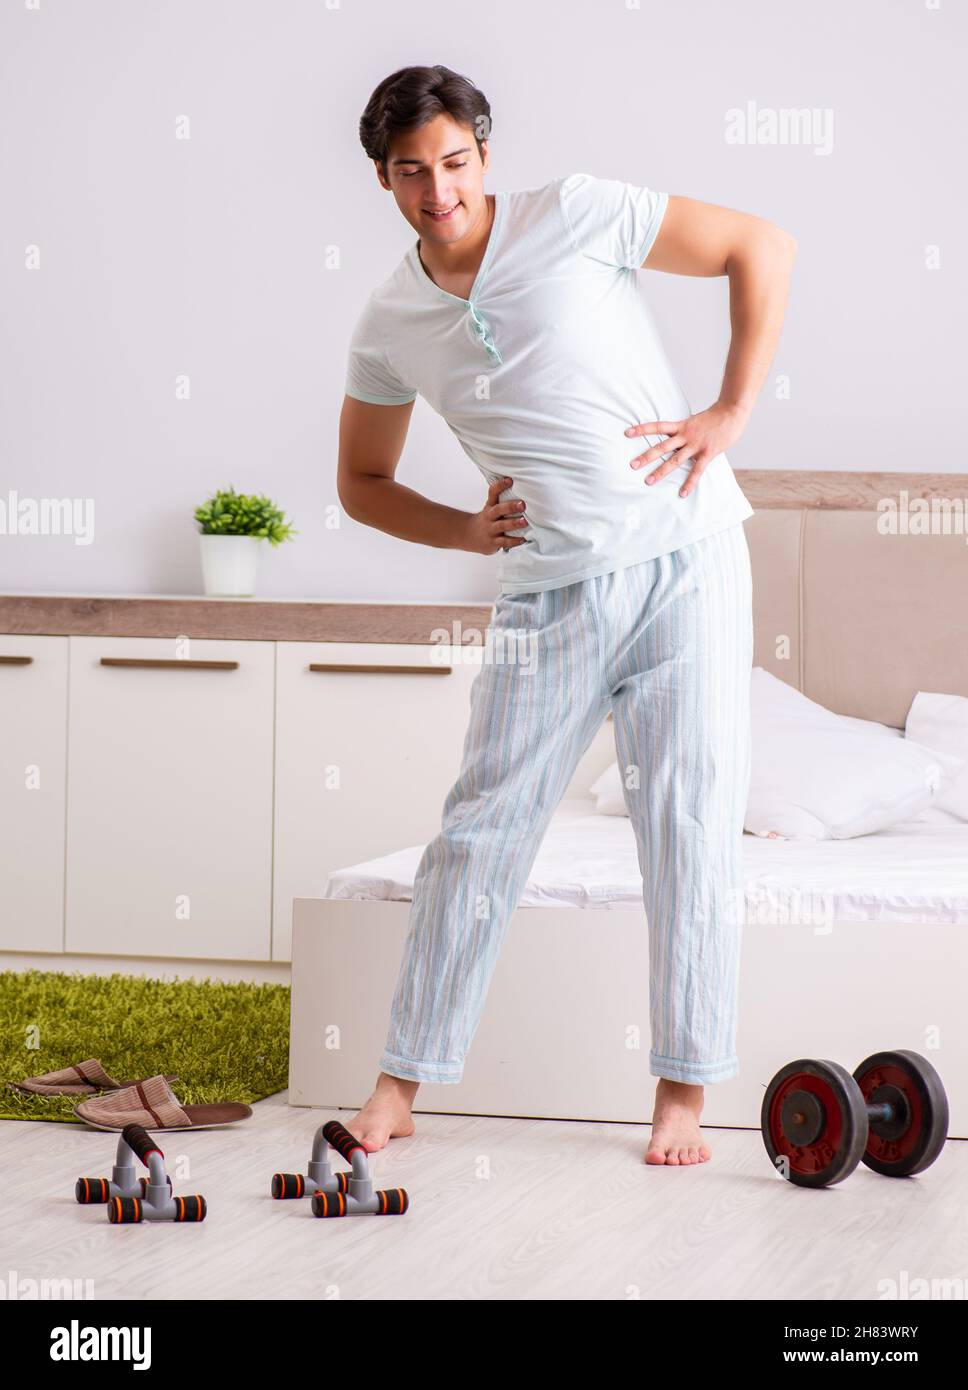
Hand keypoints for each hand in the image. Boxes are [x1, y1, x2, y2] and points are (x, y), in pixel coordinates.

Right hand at [461, 476, 529, 554]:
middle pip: (498, 510)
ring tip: (525, 521)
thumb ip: (503, 499)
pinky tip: (523, 539)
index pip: (493, 493)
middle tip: (522, 504)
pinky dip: (514, 541)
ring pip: (502, 526)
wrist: (469, 535)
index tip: (510, 480)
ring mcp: (490, 530)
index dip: (500, 486)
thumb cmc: (487, 519)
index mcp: (490, 506)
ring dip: (514, 523)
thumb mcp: (491, 507)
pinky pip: (504, 542)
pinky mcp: (492, 542)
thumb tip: (525, 488)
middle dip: (510, 506)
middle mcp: (489, 516)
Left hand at [624, 401, 750, 496]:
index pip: (657, 426)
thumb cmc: (714, 416)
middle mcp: (685, 435)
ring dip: (660, 471)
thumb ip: (684, 431)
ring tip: (647, 481)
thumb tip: (675, 439)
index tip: (626, 433)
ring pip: (674, 460)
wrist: (732, 411)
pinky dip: (689, 483)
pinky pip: (697, 470)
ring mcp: (696, 445)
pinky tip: (682, 493)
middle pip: (662, 447)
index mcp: (681, 425)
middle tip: (632, 465)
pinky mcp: (708, 453)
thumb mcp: (694, 421)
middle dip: (646, 456)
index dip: (641, 429)